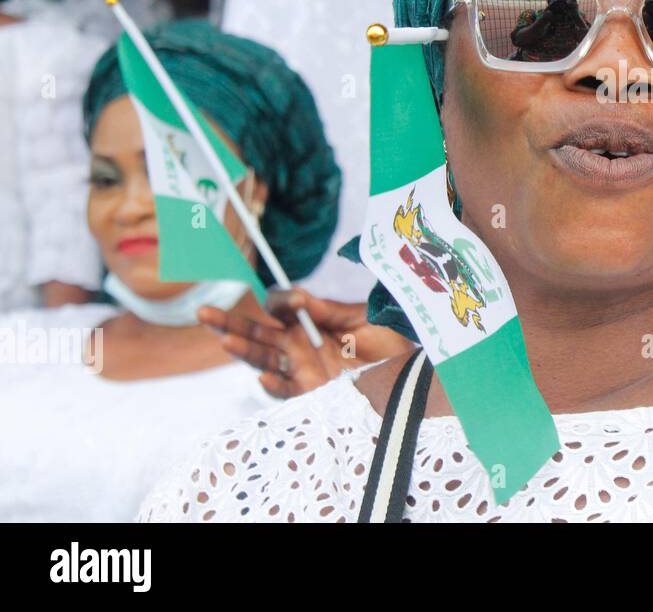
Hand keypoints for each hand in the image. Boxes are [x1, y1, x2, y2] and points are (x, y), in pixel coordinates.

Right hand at [199, 287, 412, 398]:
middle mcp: (299, 344)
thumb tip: (296, 296)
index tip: (298, 302)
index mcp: (308, 320)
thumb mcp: (362, 316)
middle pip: (256, 333)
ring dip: (243, 350)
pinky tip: (262, 375)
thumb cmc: (389, 338)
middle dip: (229, 322)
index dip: (281, 302)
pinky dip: (273, 384)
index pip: (277, 308)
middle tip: (203, 311)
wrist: (411, 368)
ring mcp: (302, 368)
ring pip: (263, 359)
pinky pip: (286, 390)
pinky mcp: (312, 392)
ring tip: (224, 340)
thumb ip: (328, 309)